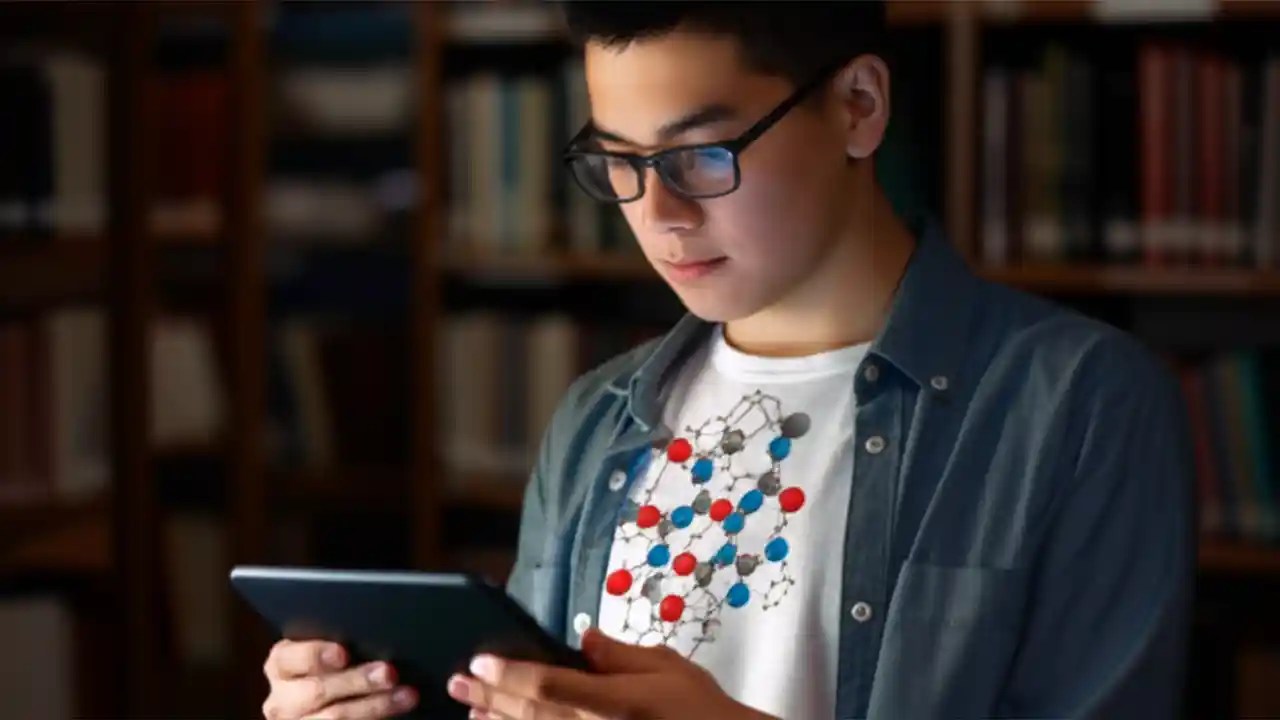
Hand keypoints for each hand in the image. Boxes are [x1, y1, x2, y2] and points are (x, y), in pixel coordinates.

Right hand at [261, 638, 418, 718]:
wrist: (321, 708)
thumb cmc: (331, 672)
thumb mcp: (326, 656)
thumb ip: (338, 646)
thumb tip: (373, 635)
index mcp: (282, 666)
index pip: (288, 658)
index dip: (315, 655)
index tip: (343, 653)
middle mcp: (282, 698)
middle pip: (316, 691)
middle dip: (357, 680)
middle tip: (389, 672)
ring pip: (334, 717)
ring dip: (375, 705)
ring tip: (405, 695)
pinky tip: (394, 713)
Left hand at [446, 628, 775, 719]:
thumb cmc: (699, 709)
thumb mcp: (667, 668)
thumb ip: (620, 655)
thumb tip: (584, 638)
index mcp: (617, 702)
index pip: (549, 685)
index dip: (509, 673)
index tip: (480, 658)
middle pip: (532, 715)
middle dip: (490, 695)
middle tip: (459, 679)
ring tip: (472, 709)